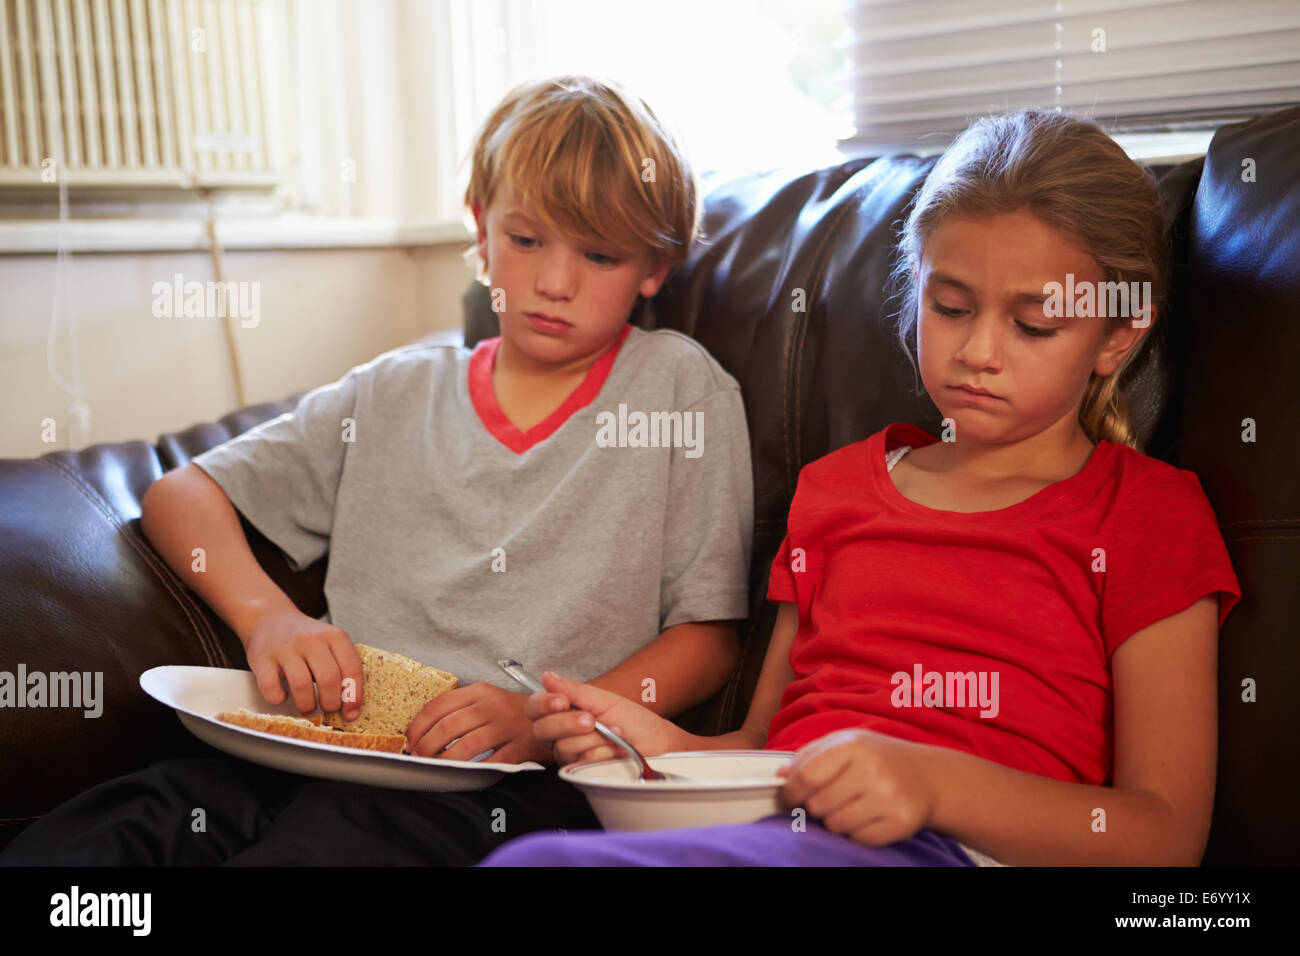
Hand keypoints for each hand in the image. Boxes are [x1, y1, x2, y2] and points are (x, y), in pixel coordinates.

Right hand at [241, 608, 362, 718]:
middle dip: (331, 703)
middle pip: (329, 679)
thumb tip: (352, 705)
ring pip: (301, 685)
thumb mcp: (330, 642)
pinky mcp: (263, 658)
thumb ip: (343, 666)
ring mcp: (286, 648)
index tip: (351, 713)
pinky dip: (279, 698)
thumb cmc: (304, 637)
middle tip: (329, 709)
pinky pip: (271, 687)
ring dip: (307, 705)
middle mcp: (311, 640)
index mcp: (334, 636)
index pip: (352, 669)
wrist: (269, 618)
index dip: (353, 696)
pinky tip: (284, 696)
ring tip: (308, 707)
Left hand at [405, 682, 550, 764]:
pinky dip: (474, 770)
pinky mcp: (521, 746)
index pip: (439, 705)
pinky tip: (462, 774)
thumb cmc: (514, 712)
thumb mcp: (488, 698)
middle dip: (427, 746)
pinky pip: (491, 761)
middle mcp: (492, 705)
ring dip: (445, 760)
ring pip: (467, 745)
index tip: (410, 740)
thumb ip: (461, 708)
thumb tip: (423, 730)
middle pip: (449, 726)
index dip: (419, 725)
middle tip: (419, 758)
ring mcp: (507, 726)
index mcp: (480, 691)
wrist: (556, 715)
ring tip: (436, 767)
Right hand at [522, 671, 686, 766]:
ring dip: (594, 738)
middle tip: (591, 720)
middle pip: (541, 730)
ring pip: (563, 747)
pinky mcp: (583, 773)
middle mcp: (562, 735)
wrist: (657, 744)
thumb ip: (573, 691)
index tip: (562, 701)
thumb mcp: (603, 700)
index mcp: (564, 713)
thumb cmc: (633, 720)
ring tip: (614, 733)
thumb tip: (546, 677)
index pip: (534, 708)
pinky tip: (616, 748)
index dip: (542, 704)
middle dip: (568, 723)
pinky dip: (602, 752)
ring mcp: (571, 755)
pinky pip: (581, 762)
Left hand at [776, 728, 937, 846]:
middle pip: (818, 805)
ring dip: (835, 821)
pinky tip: (867, 817)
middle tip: (827, 800)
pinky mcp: (901, 822)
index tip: (789, 797)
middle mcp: (872, 770)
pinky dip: (856, 833)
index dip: (791, 791)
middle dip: (815, 807)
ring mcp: (888, 798)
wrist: (928, 776)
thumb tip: (781, 776)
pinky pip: (859, 839)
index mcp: (853, 746)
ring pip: (835, 825)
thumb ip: (809, 755)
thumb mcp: (845, 743)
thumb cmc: (878, 758)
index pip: (807, 776)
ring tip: (849, 807)